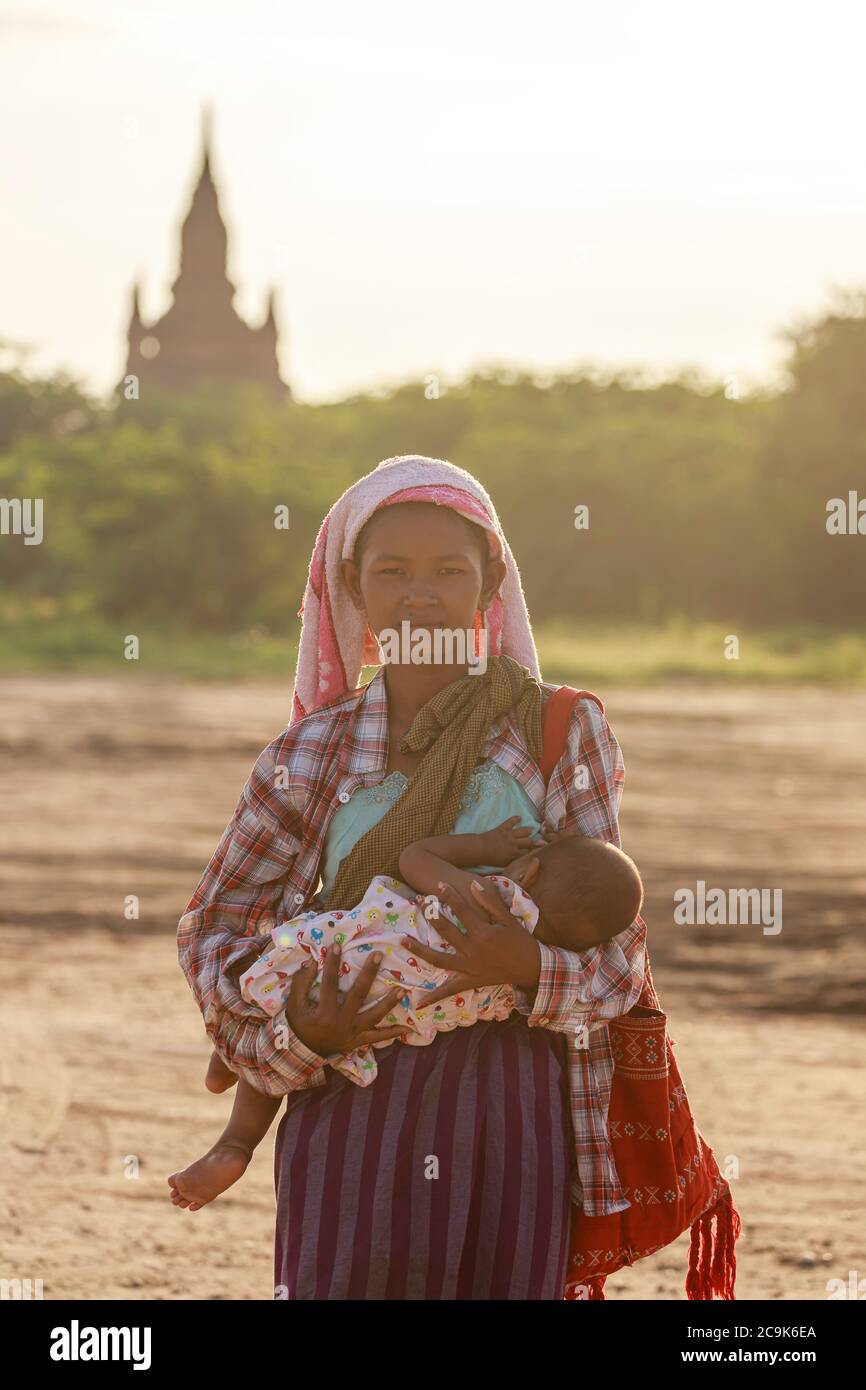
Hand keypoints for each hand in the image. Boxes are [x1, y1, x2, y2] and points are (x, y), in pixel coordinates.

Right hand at [285, 947, 407, 1057]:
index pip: (330, 983)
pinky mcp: (359, 1041)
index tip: (338, 945)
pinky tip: (406, 1028)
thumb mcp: (294, 1006)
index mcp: (324, 1012)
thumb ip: (300, 983)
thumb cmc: (300, 1025)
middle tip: (378, 955)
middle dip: (369, 974)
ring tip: (402, 990)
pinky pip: (378, 1037)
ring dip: (389, 1003)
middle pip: (358, 994)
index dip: (332, 963)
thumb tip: (311, 963)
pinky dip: (392, 1033)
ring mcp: (353, 1032)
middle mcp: (342, 1021)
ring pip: (374, 1016)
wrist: (303, 1052)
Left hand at [405, 878, 540, 1011]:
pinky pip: (449, 990)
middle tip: (420, 903)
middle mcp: (473, 949)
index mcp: (483, 932)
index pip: (462, 910)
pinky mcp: (470, 981)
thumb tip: (474, 885)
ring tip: (403, 941)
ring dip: (420, 950)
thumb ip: (491, 902)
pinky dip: (434, 997)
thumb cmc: (521, 942)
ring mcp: (469, 967)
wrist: (532, 968)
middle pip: (446, 930)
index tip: (438, 885)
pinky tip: (418, 1003)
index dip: (449, 896)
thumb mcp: (509, 920)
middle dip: (432, 915)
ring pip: (439, 959)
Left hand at [480, 815, 545, 864]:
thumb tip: (522, 861)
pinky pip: (511, 821)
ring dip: (528, 830)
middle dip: (532, 842)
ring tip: (531, 830)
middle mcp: (514, 845)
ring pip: (524, 831)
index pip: (528, 853)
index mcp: (514, 855)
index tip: (535, 851)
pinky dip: (515, 819)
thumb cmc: (490, 859)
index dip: (532, 851)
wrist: (479, 850)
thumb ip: (514, 861)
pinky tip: (519, 818)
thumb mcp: (504, 864)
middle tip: (534, 841)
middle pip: (529, 842)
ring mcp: (509, 835)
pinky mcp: (503, 828)